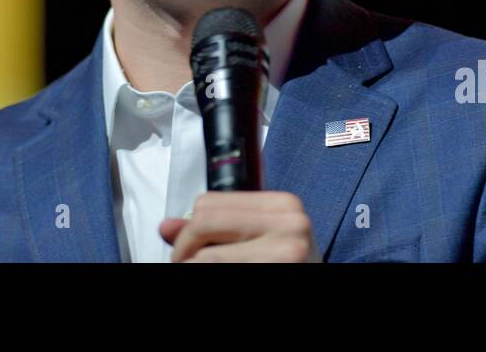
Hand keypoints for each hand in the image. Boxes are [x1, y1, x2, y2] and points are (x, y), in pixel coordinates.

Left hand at [160, 190, 320, 261]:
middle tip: (186, 265)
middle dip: (185, 250)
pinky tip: (218, 277)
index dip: (189, 230)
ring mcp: (287, 249)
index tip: (187, 251)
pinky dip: (203, 274)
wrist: (320, 283)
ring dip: (192, 267)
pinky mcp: (279, 268)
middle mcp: (290, 221)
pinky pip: (217, 270)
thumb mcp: (257, 243)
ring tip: (200, 272)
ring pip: (207, 256)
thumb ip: (213, 232)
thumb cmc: (288, 266)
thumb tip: (166, 226)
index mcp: (283, 204)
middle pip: (204, 221)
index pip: (210, 202)